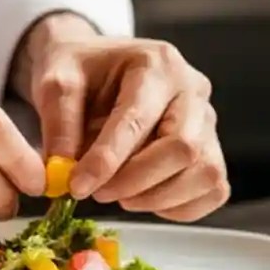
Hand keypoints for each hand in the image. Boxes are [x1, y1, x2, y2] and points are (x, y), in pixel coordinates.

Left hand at [14, 13, 228, 221]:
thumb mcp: (56, 82)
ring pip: (205, 172)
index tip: (78, 186)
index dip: (108, 159)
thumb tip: (62, 173)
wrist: (101, 67)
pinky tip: (147, 199)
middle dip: (137, 181)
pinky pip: (213, 189)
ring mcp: (208, 121)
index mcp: (156, 63)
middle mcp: (193, 90)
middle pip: (184, 148)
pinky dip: (181, 206)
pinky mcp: (213, 149)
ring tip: (121, 195)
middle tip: (99, 192)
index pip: (139, 119)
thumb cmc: (83, 72)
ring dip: (159, 197)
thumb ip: (58, 124)